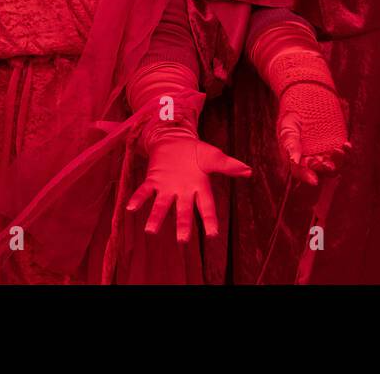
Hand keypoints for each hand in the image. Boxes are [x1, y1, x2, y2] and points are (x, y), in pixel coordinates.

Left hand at [127, 129, 249, 243]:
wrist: (176, 139)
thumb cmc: (196, 152)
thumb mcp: (213, 156)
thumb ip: (229, 165)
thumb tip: (249, 171)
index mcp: (200, 188)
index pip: (206, 207)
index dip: (209, 220)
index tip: (212, 235)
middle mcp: (183, 192)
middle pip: (184, 211)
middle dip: (183, 225)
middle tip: (182, 241)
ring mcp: (167, 187)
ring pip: (162, 206)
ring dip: (156, 218)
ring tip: (150, 231)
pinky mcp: (153, 180)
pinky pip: (144, 191)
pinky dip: (138, 200)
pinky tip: (130, 208)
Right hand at [275, 82, 349, 186]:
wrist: (305, 97)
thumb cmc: (292, 114)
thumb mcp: (287, 127)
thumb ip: (290, 143)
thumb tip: (294, 161)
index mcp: (295, 158)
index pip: (300, 172)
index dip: (306, 177)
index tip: (314, 181)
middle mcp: (311, 159)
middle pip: (319, 170)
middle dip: (324, 169)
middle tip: (328, 165)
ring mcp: (325, 152)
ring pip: (333, 165)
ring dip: (337, 162)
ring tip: (339, 151)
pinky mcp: (336, 144)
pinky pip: (343, 153)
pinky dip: (346, 151)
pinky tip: (346, 145)